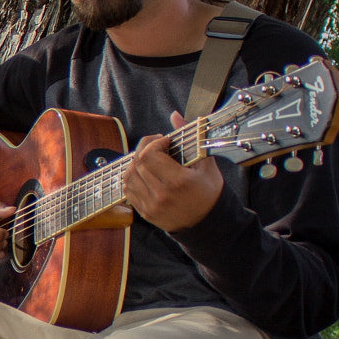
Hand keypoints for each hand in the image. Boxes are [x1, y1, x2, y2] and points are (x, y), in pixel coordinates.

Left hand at [124, 111, 222, 231]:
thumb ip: (190, 137)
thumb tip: (175, 115)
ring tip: (151, 159)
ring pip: (128, 176)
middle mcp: (162, 195)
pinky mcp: (145, 213)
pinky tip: (146, 174)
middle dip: (145, 148)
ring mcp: (151, 206)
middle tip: (157, 146)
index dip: (154, 143)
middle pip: (137, 163)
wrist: (209, 224)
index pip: (149, 155)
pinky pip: (128, 191)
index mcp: (178, 182)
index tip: (166, 141)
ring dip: (136, 163)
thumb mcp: (205, 163)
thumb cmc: (210, 192)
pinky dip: (133, 178)